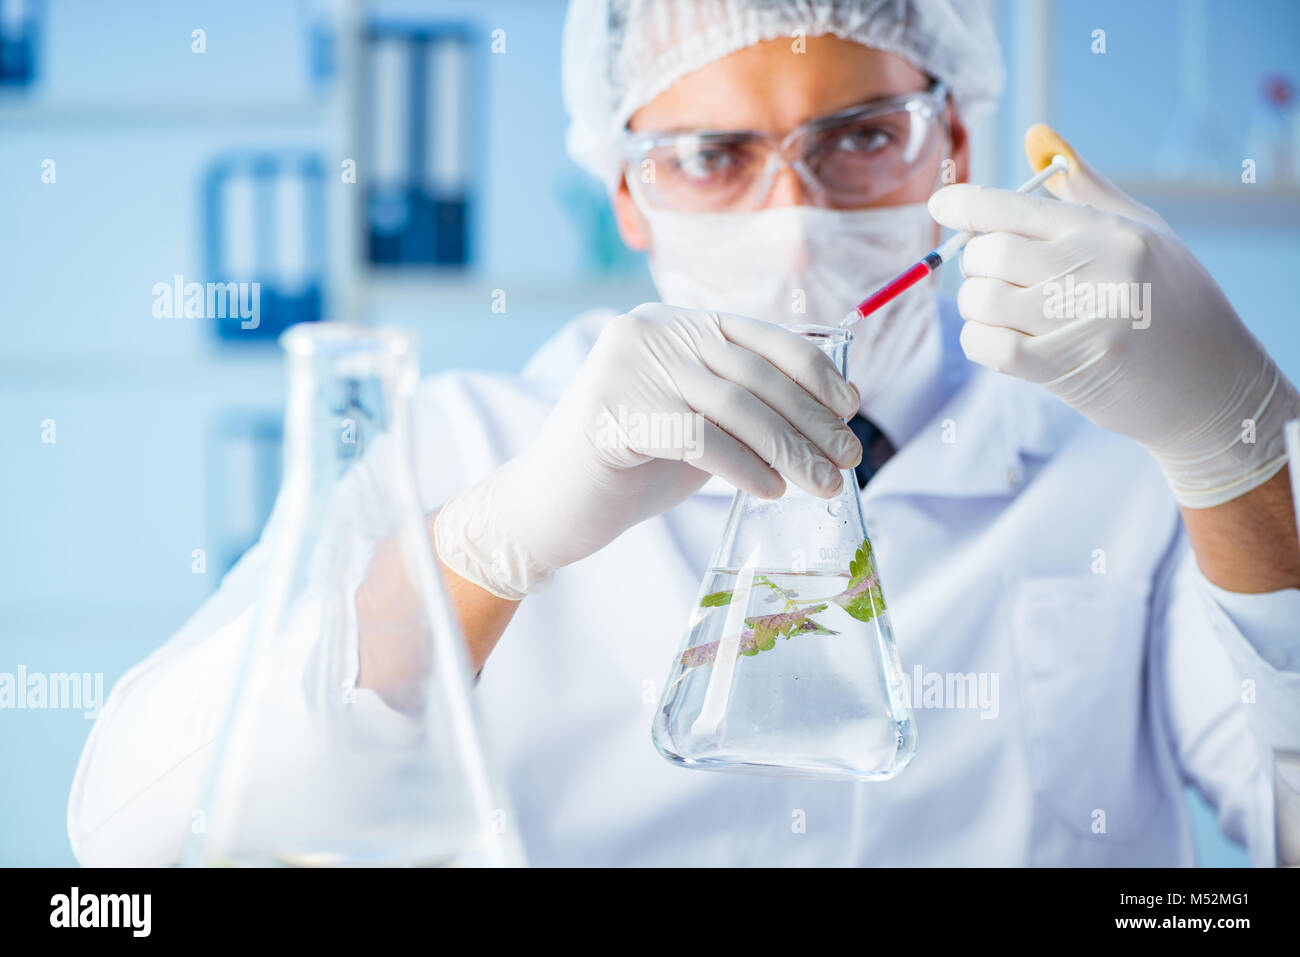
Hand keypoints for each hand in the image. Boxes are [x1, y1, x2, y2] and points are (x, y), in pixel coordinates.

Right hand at [434, 302, 861, 598]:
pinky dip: (745, 467)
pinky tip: (770, 491)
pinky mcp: (613, 411)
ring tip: (823, 484)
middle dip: (812, 420)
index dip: (814, 372)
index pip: (761, 336)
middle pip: (754, 373)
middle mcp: (649, 331)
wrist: (546, 509)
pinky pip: (702, 438)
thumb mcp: (695, 421)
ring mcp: (627, 367)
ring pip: (735, 405)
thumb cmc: (627, 469)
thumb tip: (826, 416)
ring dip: (791, 449)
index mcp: (672, 323)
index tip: (849, 409)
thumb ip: (742, 406)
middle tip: (847, 460)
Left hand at [928, 125, 1298, 508]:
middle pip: (989, 254)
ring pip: (980, 300)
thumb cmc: (1172, 300)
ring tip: (1000, 308)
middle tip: (993, 273)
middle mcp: (1092, 270)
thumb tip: (1036, 135)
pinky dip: (978, 340)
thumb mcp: (1141, 231)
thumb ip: (1084, 187)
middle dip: (976, 263)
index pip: (1014, 206)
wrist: (1210, 383)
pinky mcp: (1061, 369)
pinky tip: (998, 337)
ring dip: (975, 305)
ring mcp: (1076, 322)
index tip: (941, 204)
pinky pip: (986, 345)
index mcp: (1107, 230)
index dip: (965, 204)